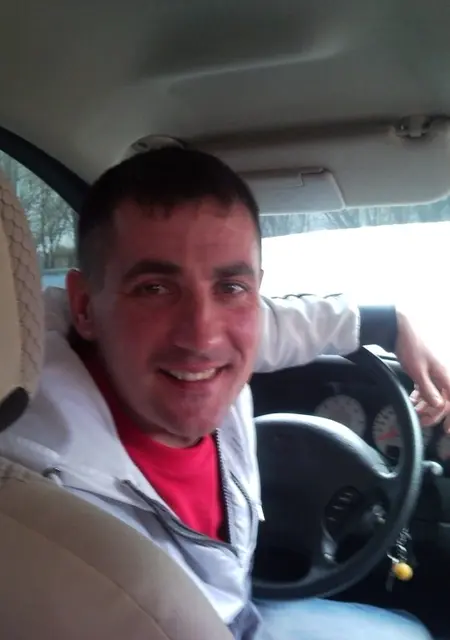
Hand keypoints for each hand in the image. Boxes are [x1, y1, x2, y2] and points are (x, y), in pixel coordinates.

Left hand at [395, 311, 449, 427]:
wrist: (400, 327)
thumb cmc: (411, 347)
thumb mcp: (418, 371)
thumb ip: (429, 390)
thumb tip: (440, 405)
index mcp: (447, 374)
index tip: (447, 429)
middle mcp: (444, 373)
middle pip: (444, 399)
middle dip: (434, 413)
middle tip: (423, 422)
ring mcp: (435, 370)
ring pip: (435, 393)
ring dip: (426, 405)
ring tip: (415, 412)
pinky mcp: (426, 368)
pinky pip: (427, 386)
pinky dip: (421, 394)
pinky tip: (413, 400)